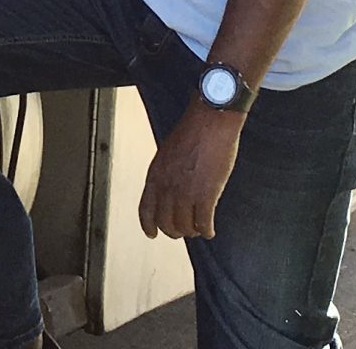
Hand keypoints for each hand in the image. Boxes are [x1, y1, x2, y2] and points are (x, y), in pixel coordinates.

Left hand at [138, 104, 243, 239]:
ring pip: (184, 227)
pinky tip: (210, 230)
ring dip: (192, 231)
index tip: (152, 234)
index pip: (145, 209)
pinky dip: (206, 231)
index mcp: (155, 175)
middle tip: (184, 230)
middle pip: (165, 223)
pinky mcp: (206, 195)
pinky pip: (203, 223)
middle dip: (175, 231)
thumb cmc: (191, 132)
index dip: (148, 225)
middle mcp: (167, 187)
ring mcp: (186, 192)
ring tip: (199, 229)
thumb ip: (166, 173)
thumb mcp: (167, 153)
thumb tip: (169, 191)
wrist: (210, 121)